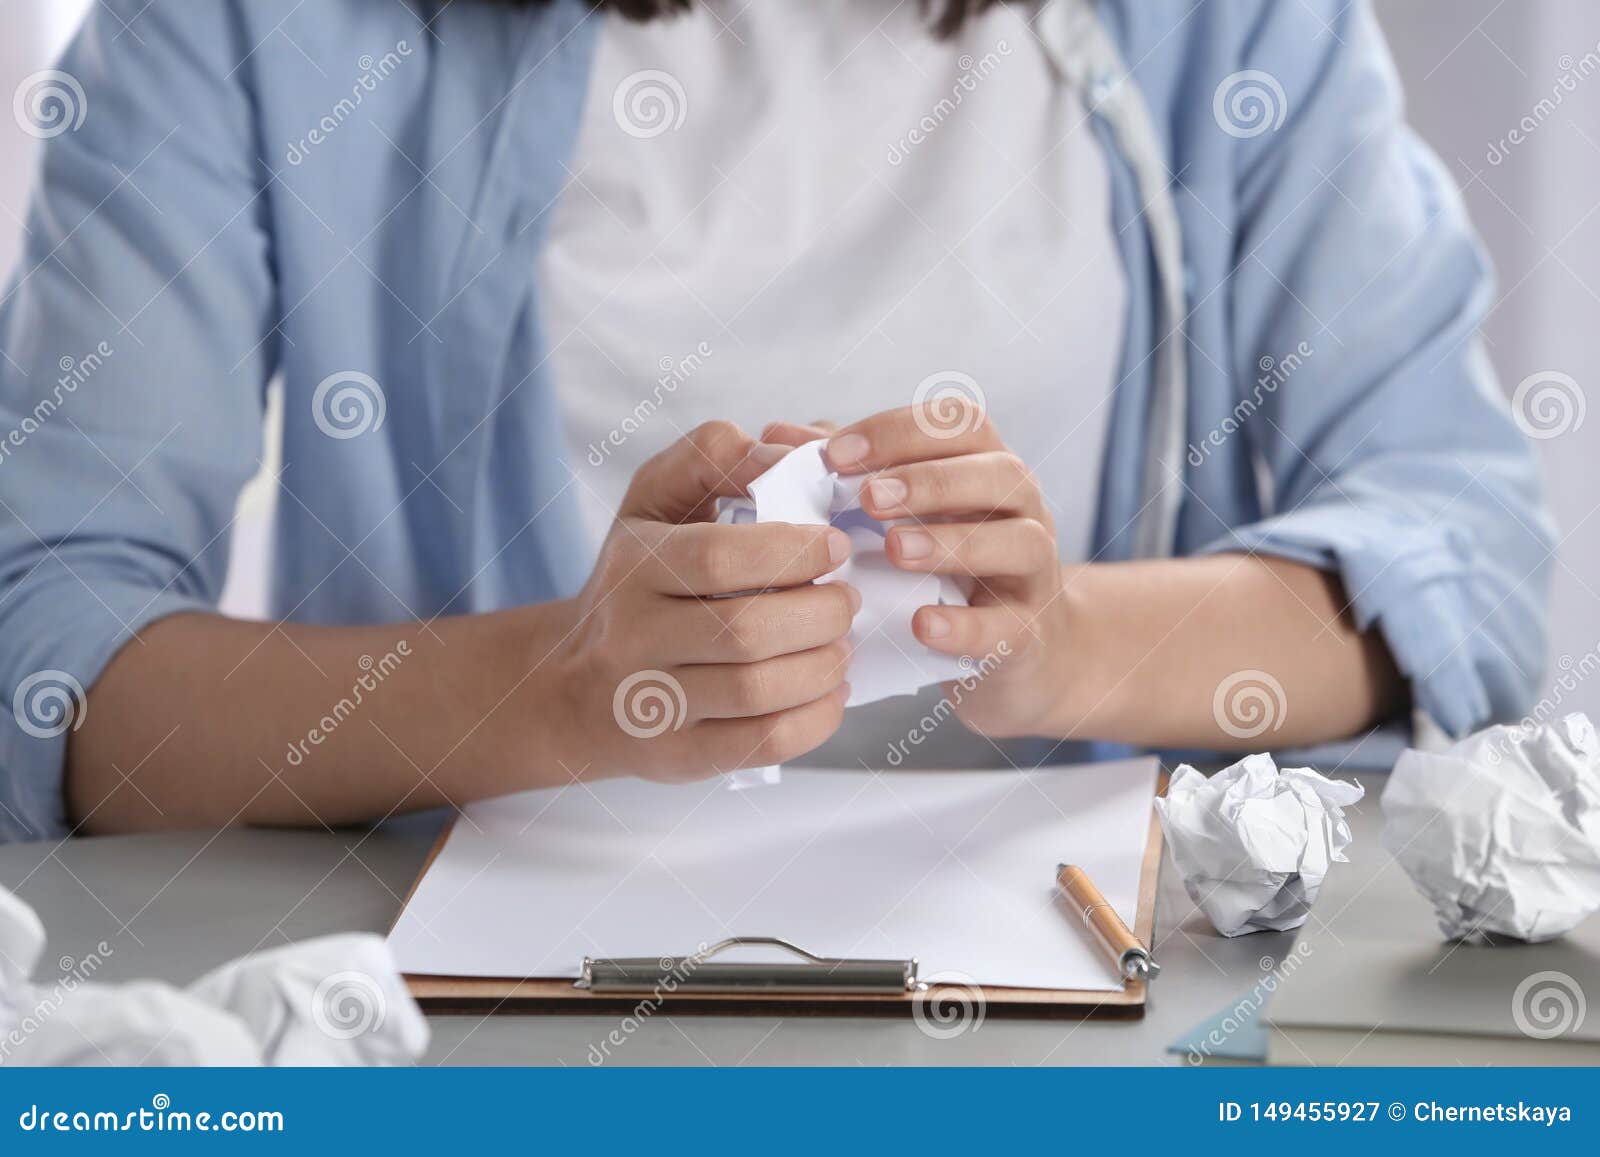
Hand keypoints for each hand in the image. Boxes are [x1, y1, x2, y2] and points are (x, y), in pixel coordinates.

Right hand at [548, 422, 856, 781]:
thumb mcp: (656, 499)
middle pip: (746, 631)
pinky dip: (815, 718)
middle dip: (821, 613)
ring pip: (758, 693)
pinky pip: (760, 745)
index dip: (792, 551)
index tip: (836, 546)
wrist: (575, 686)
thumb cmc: (639, 579)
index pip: (716, 558)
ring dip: (823, 665)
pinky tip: (829, 691)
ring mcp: (652, 705)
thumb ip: (718, 454)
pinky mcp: (676, 757)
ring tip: (841, 644)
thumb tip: (796, 448)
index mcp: (631, 566)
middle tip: (846, 600)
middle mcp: (631, 638)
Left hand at [764, 407, 1071, 738]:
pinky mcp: (1029, 635)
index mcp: (985, 468)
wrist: (1010, 655)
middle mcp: (1021, 510)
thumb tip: (777, 437)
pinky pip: (1009, 627)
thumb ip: (844, 475)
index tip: (835, 455)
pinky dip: (965, 626)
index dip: (900, 432)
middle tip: (868, 498)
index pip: (960, 425)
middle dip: (930, 482)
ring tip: (894, 550)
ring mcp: (1034, 573)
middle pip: (999, 473)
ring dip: (954, 542)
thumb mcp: (895, 519)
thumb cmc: (939, 573)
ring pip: (1019, 542)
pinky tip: (921, 625)